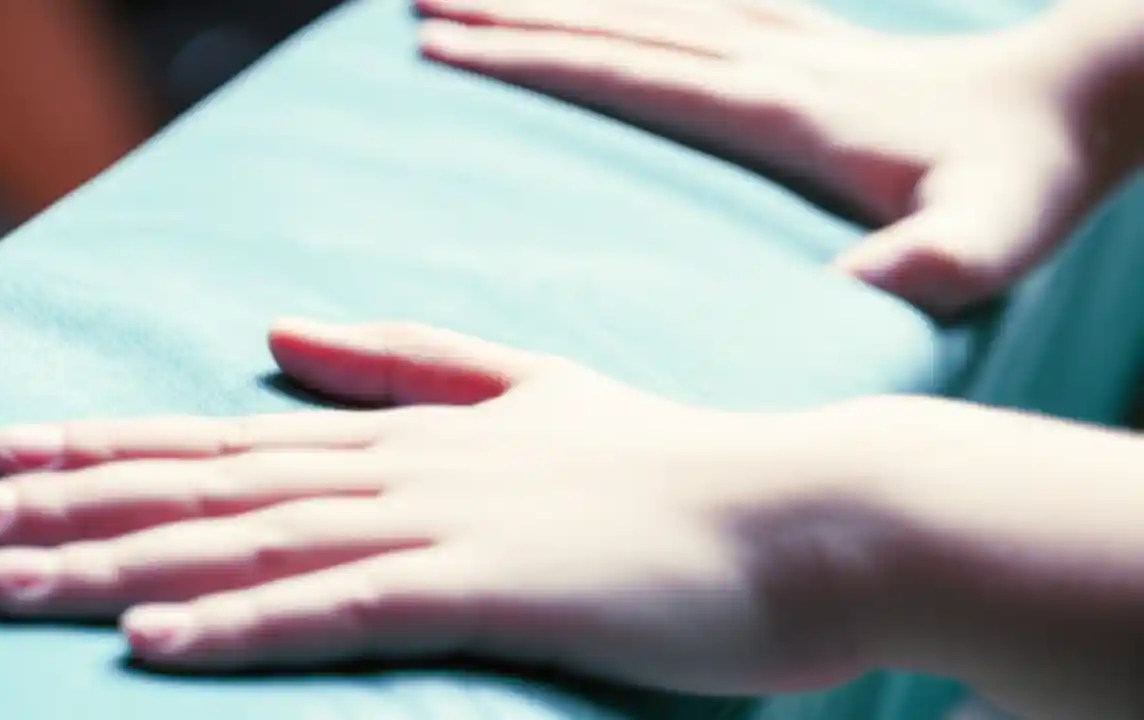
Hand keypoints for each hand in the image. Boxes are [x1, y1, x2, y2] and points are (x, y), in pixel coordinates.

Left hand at [0, 319, 868, 694]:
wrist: (801, 509)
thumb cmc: (675, 465)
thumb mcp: (536, 389)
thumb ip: (416, 359)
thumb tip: (293, 329)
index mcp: (416, 434)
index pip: (236, 439)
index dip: (117, 446)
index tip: (16, 452)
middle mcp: (408, 471)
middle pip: (213, 488)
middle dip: (75, 505)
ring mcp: (445, 527)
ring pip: (250, 545)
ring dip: (118, 565)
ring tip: (2, 582)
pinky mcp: (492, 590)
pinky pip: (337, 613)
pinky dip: (238, 624)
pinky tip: (149, 642)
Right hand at [415, 0, 1142, 314]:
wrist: (1073, 104)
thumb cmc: (1019, 185)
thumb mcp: (982, 245)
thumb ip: (922, 267)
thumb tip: (847, 298)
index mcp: (777, 110)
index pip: (628, 73)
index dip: (532, 59)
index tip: (445, 50)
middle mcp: (766, 58)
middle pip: (613, 25)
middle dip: (511, 16)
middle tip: (420, 11)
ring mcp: (784, 38)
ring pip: (644, 3)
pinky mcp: (804, 39)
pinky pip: (694, 0)